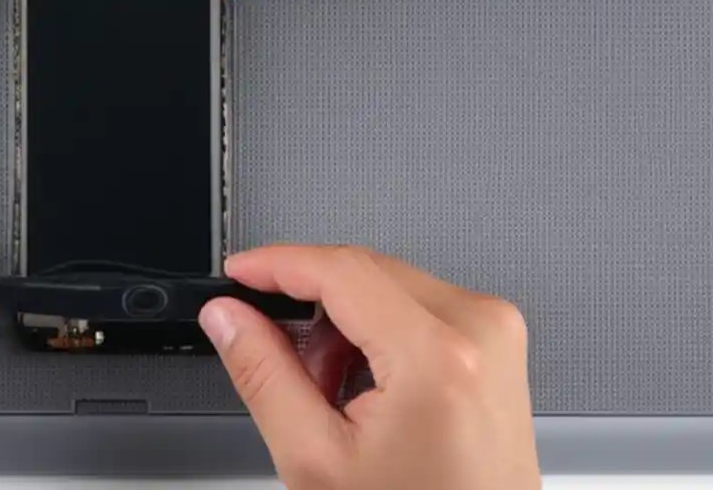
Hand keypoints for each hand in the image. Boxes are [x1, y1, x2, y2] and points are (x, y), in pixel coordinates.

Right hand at [200, 245, 538, 489]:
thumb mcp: (317, 459)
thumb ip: (263, 375)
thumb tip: (229, 317)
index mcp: (437, 357)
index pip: (340, 270)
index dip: (276, 264)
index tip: (239, 273)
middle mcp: (479, 330)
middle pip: (363, 271)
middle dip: (309, 308)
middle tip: (279, 360)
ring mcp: (494, 332)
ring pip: (385, 285)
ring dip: (342, 325)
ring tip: (332, 395)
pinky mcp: (495, 341)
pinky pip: (417, 305)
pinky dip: (376, 334)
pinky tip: (365, 389)